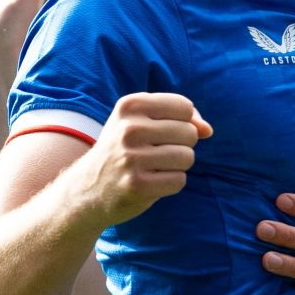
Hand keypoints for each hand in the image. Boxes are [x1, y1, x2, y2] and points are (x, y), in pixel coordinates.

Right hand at [76, 92, 213, 226]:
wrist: (87, 189)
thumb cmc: (123, 149)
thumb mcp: (142, 122)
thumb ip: (180, 118)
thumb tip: (208, 130)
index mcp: (130, 106)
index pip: (184, 107)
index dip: (183, 122)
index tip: (163, 132)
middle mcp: (129, 129)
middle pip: (190, 133)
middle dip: (182, 145)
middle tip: (156, 153)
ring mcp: (132, 158)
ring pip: (188, 157)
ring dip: (178, 166)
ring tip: (154, 167)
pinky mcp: (137, 185)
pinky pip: (179, 181)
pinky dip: (171, 183)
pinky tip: (151, 182)